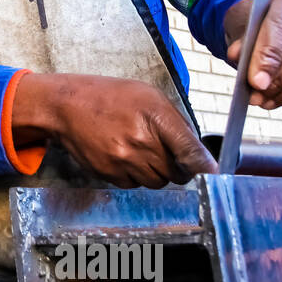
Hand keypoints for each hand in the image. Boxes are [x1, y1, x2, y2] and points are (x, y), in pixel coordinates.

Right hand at [12, 72, 215, 187]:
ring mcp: (123, 160)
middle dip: (176, 167)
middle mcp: (140, 141)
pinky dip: (135, 176)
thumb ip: (176, 122)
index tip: (215, 175)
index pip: (190, 151)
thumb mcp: (148, 96)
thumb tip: (197, 150)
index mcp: (156, 116)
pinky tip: (124, 157)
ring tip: (141, 152)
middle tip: (166, 153)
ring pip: (156, 182)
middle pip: (176, 173)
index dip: (206, 167)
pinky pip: (134, 185)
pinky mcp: (108, 173)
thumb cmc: (109, 97)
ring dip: (156, 172)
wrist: (66, 106)